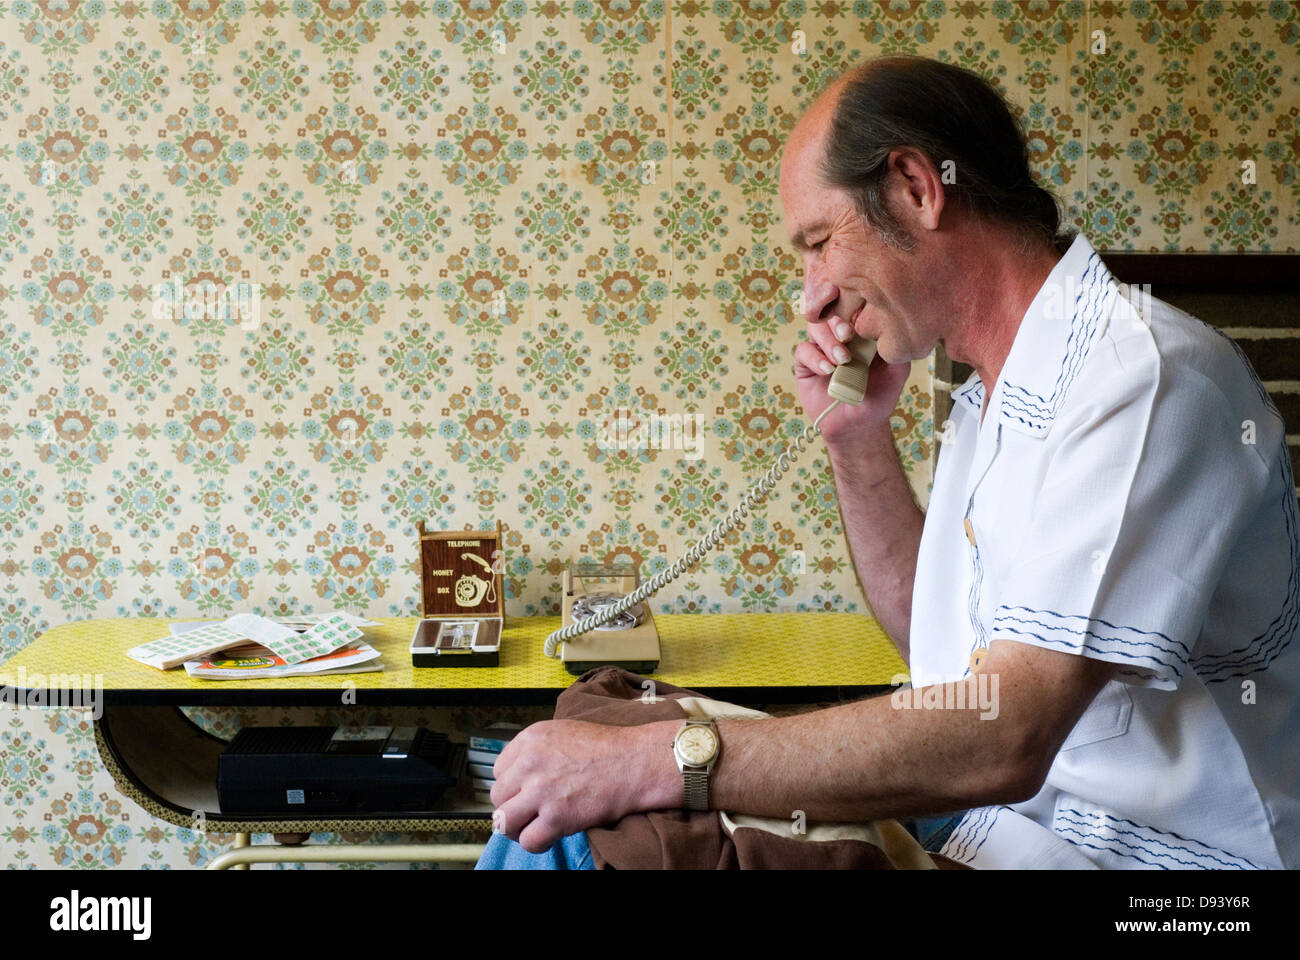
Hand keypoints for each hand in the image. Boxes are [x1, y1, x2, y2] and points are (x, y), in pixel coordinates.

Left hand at [489, 718, 680, 853]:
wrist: (636, 762)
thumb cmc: (608, 749)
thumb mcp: (563, 733)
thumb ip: (536, 750)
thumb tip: (520, 775)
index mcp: (530, 738)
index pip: (499, 769)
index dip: (513, 784)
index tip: (526, 790)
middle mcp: (530, 763)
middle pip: (498, 796)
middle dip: (513, 806)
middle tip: (531, 812)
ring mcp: (541, 790)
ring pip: (505, 820)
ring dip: (519, 827)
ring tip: (536, 826)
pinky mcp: (556, 816)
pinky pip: (528, 841)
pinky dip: (537, 843)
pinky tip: (550, 836)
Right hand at [793, 320, 909, 446]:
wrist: (856, 427)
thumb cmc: (877, 399)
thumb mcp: (896, 375)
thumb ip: (898, 352)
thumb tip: (896, 328)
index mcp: (861, 334)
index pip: (853, 309)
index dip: (854, 308)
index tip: (861, 321)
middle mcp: (839, 337)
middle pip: (831, 314)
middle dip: (838, 322)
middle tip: (847, 335)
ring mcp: (821, 349)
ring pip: (815, 328)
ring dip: (827, 340)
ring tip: (840, 359)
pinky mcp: (806, 365)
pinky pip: (803, 351)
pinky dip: (814, 358)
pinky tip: (827, 370)